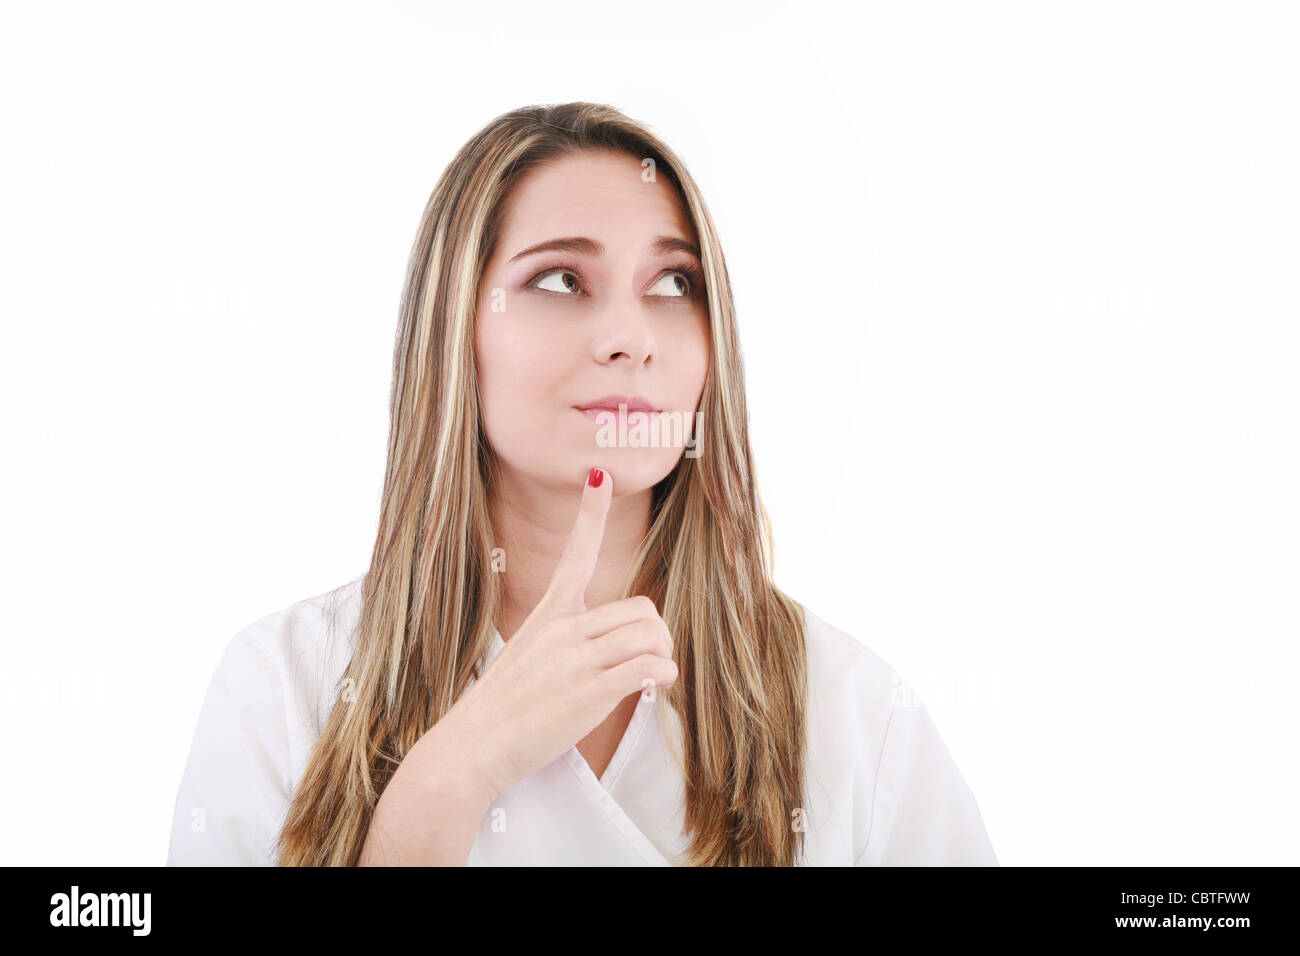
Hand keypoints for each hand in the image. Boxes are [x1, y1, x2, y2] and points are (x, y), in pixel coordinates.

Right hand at [439, 466, 677, 800]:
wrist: (469, 749)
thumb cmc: (496, 711)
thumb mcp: (524, 659)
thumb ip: (563, 646)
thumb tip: (604, 652)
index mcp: (547, 615)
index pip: (576, 552)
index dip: (590, 511)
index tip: (601, 473)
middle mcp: (564, 629)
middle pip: (641, 609)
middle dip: (655, 635)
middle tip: (648, 661)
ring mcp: (577, 659)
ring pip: (651, 633)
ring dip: (662, 655)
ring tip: (650, 677)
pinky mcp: (591, 691)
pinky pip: (650, 667)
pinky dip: (661, 676)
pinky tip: (651, 688)